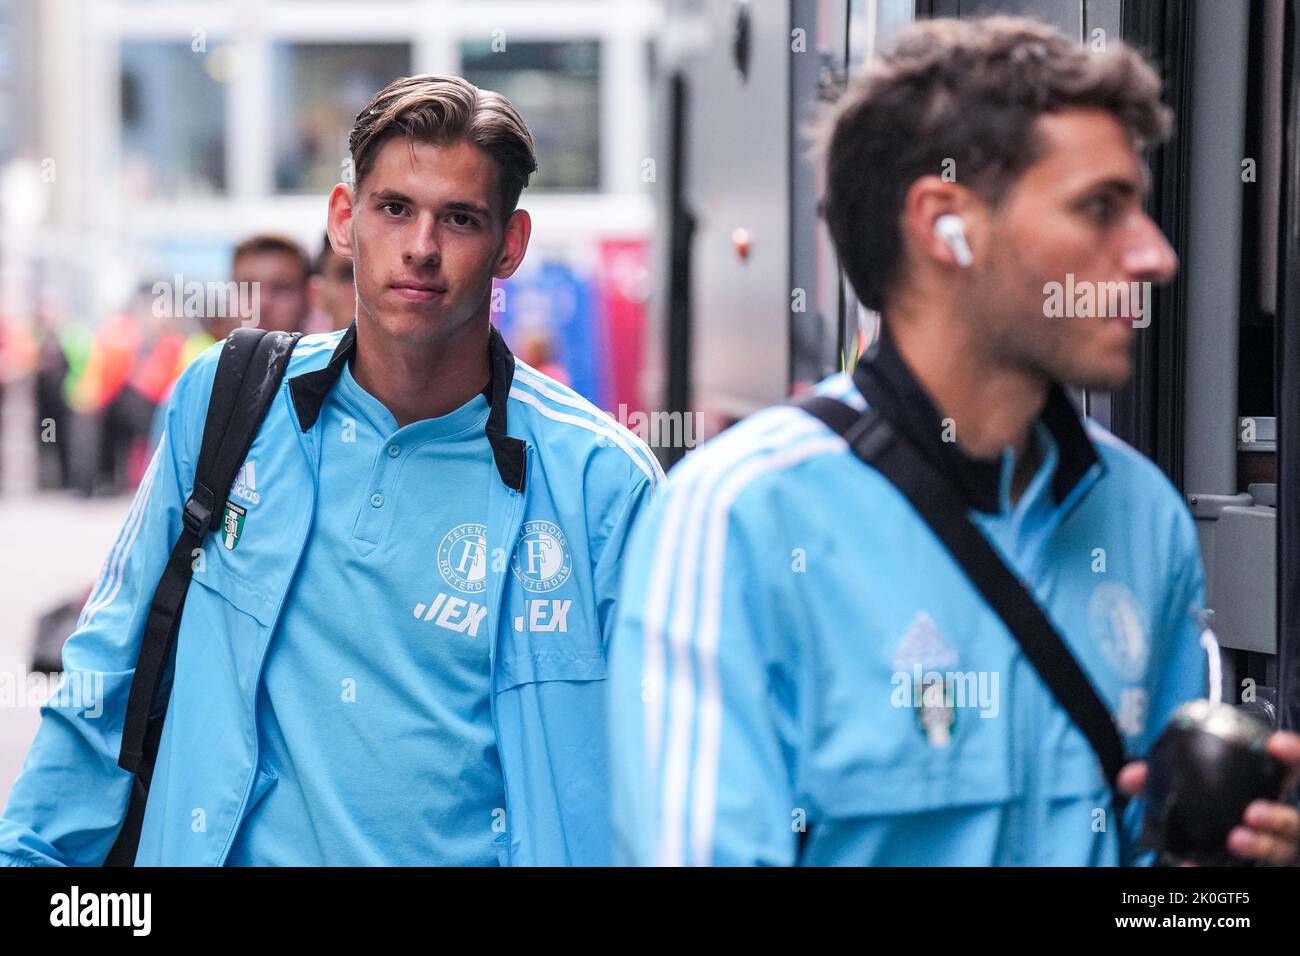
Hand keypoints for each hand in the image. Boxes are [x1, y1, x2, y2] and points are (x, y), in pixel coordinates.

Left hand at [1119, 731, 1299, 864]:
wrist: (1210, 849)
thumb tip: (1130, 777)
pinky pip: (1248, 872)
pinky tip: (1191, 866)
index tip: (1274, 744)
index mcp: (1270, 788)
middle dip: (1281, 817)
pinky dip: (1216, 869)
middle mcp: (1282, 821)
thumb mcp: (1190, 786)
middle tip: (1252, 812)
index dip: (1293, 755)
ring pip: (1283, 851)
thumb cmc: (1212, 806)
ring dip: (1262, 846)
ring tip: (1236, 839)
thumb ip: (1161, 778)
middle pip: (1296, 821)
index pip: (1294, 769)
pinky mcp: (1261, 868)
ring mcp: (1278, 848)